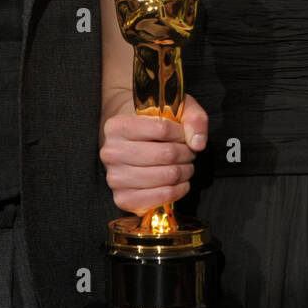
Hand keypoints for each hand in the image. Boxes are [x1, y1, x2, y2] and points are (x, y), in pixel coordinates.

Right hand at [99, 95, 208, 213]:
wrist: (129, 146)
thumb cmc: (151, 125)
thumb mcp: (173, 109)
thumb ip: (192, 118)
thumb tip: (197, 143)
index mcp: (117, 126)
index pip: (162, 128)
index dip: (182, 133)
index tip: (184, 134)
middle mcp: (111, 152)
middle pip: (167, 154)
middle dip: (186, 153)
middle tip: (188, 152)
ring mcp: (115, 178)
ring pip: (167, 176)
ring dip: (185, 171)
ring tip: (184, 165)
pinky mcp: (123, 199)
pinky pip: (162, 196)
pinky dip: (178, 190)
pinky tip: (179, 182)